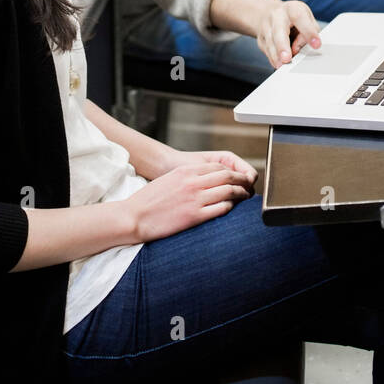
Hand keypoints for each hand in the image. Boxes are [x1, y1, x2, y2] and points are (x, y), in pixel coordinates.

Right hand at [126, 156, 255, 242]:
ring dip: (241, 193)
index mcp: (186, 172)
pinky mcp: (195, 216)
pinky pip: (221, 209)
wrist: (135, 216)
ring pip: (228, 191)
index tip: (238, 177)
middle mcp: (193, 182)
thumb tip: (203, 179)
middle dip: (241, 180)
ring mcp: (195, 199)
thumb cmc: (149, 200)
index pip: (218, 167)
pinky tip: (232, 209)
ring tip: (246, 197)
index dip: (233, 171)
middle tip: (248, 185)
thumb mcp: (169, 180)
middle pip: (227, 176)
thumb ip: (187, 177)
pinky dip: (231, 207)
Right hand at [258, 0, 320, 69]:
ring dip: (275, 55)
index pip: (300, 18)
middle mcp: (277, 15)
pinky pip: (266, 50)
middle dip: (282, 45)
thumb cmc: (293, 17)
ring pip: (270, 42)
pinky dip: (272, 58)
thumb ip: (309, 31)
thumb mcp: (306, 18)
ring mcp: (266, 26)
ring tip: (281, 65)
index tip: (316, 45)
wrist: (269, 12)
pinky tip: (277, 63)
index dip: (308, 32)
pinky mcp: (260, 38)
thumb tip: (298, 48)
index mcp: (292, 8)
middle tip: (287, 58)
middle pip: (278, 30)